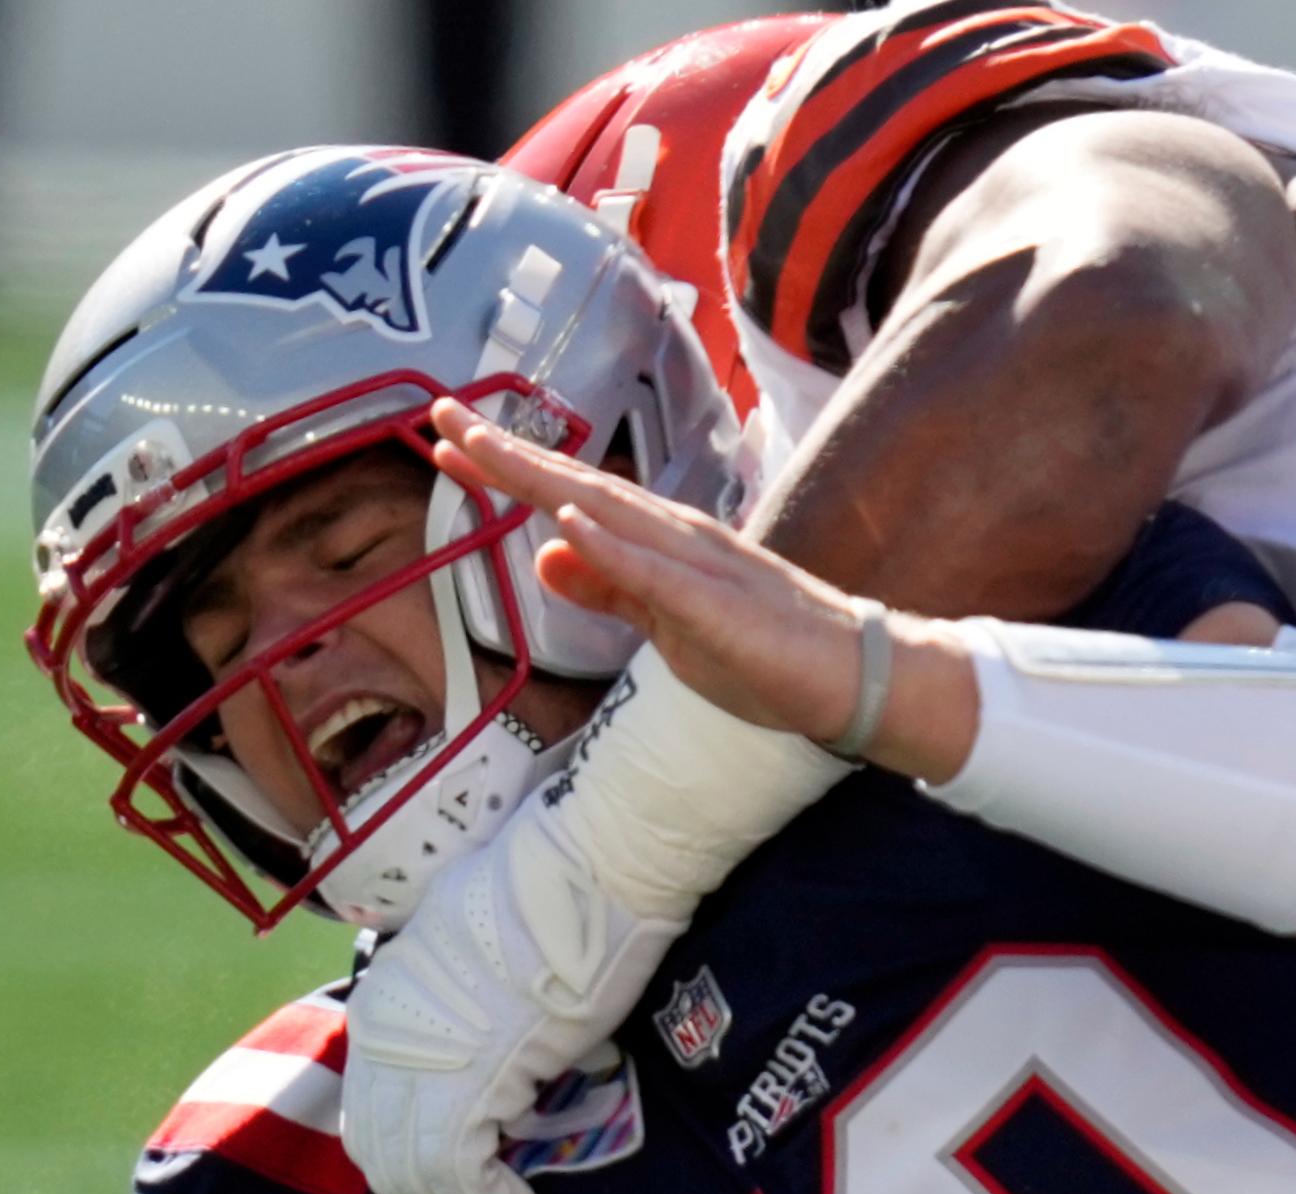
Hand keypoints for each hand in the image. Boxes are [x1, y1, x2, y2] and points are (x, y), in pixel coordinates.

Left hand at [342, 779, 681, 1193]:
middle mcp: (385, 1037)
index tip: (470, 1175)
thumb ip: (469, 994)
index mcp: (384, 1003)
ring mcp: (420, 1061)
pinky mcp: (470, 1084)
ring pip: (414, 1176)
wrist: (593, 865)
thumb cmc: (560, 890)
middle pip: (382, 1153)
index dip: (417, 1156)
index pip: (374, 1108)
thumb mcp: (484, 944)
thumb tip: (493, 1026)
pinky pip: (463, 1180)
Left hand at [427, 399, 974, 774]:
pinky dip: (613, 546)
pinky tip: (569, 522)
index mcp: (662, 545)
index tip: (447, 441)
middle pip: (580, 488)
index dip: (508, 469)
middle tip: (439, 414)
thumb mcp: (669, 626)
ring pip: (611, 513)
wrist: (856, 678)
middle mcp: (677, 538)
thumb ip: (612, 588)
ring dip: (546, 478)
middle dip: (507, 453)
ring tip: (484, 446)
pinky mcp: (721, 607)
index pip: (572, 498)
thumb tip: (548, 553)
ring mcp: (701, 567)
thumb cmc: (769, 655)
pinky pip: (659, 574)